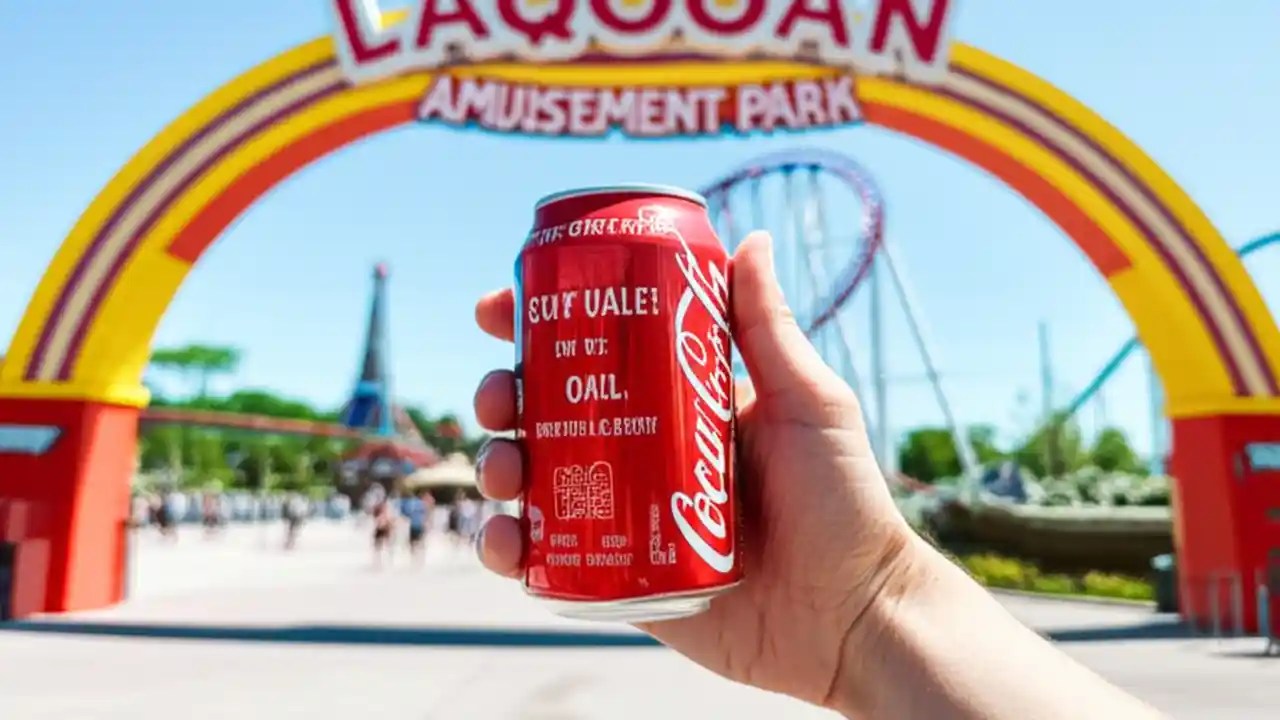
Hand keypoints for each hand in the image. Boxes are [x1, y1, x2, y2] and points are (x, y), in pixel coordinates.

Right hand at [471, 231, 915, 709]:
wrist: (853, 618)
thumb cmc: (846, 505)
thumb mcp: (810, 404)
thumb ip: (770, 329)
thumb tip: (751, 237)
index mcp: (678, 404)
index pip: (596, 351)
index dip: (538, 327)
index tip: (498, 309)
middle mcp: (643, 454)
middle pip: (547, 413)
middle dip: (502, 396)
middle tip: (499, 397)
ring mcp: (627, 517)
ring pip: (536, 481)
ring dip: (497, 466)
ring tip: (504, 470)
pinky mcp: (620, 579)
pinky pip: (549, 558)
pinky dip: (511, 549)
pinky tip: (506, 541)